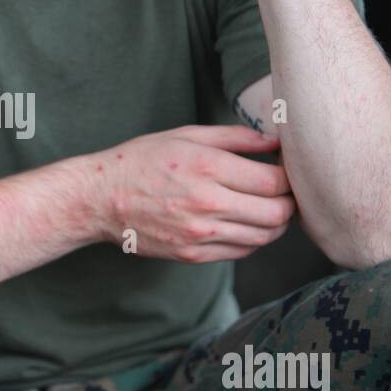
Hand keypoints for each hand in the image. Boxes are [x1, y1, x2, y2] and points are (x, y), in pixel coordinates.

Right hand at [93, 125, 296, 261]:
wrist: (100, 199)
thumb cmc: (142, 161)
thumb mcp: (186, 136)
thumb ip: (235, 137)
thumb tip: (275, 141)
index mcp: (207, 167)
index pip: (274, 181)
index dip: (289, 176)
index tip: (285, 170)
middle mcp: (207, 203)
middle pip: (277, 212)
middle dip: (289, 202)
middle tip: (285, 191)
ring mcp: (199, 233)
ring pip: (264, 236)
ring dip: (275, 223)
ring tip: (268, 207)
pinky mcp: (192, 254)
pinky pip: (241, 251)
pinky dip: (253, 238)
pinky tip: (244, 222)